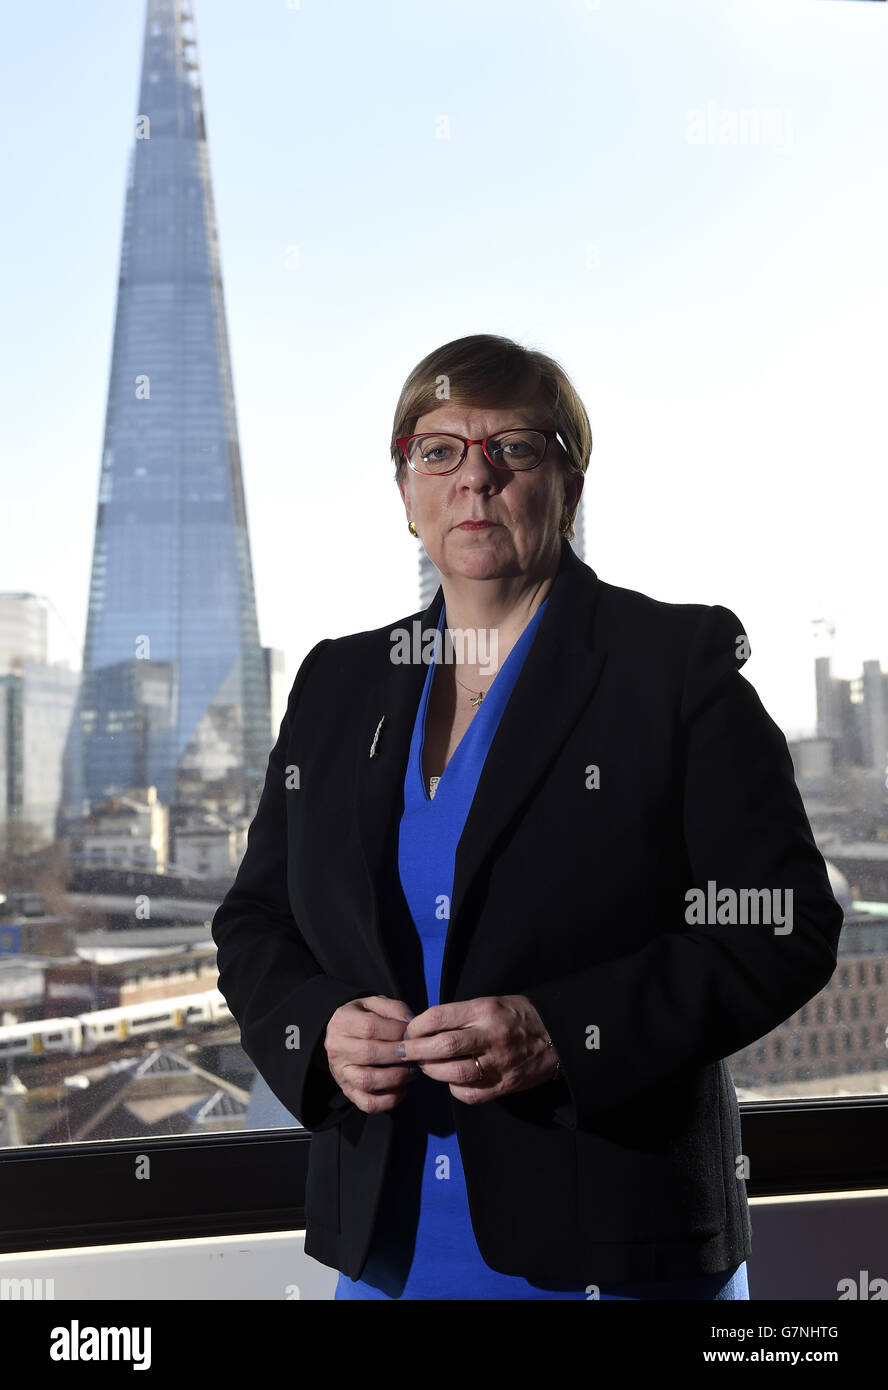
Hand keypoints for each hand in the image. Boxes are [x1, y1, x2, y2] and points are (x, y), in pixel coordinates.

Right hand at [324, 995, 420, 1114]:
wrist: (345, 1036)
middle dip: (399, 1055)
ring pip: (367, 1080)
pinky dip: (390, 1099)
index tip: (413, 1033)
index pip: (370, 1027)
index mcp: (342, 1021)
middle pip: (369, 1054)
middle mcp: (336, 1047)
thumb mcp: (376, 1005)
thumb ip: (394, 1009)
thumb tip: (412, 1025)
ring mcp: (341, 1072)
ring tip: (411, 1070)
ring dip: (396, 1077)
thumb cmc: (365, 1019)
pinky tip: (402, 1088)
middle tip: (417, 1053)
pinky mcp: (349, 1092)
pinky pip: (368, 1103)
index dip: (396, 1031)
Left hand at [401, 994, 558, 1104]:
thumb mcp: (490, 1002)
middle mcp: (490, 1036)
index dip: (417, 1026)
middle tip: (403, 1052)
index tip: (408, 1031)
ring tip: (426, 1066)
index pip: (439, 1017)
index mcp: (485, 1010)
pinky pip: (469, 1093)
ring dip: (432, 1071)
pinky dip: (453, 1088)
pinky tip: (451, 1080)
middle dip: (415, 1051)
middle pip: (442, 1046)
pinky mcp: (504, 1085)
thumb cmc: (516, 1015)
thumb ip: (460, 1015)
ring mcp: (498, 1063)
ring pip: (453, 1073)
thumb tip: (424, 1026)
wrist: (556, 1036)